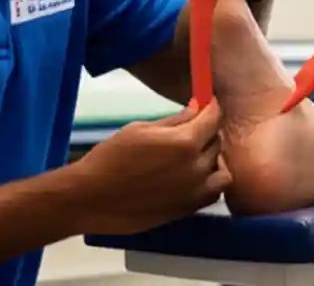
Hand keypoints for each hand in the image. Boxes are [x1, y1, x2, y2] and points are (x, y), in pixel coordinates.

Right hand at [72, 100, 231, 234]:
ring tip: (194, 156)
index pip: (213, 119)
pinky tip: (191, 177)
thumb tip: (196, 109)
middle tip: (192, 128)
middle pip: (217, 143)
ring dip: (212, 161)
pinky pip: (212, 194)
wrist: (92, 197)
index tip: (207, 104)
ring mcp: (194, 193)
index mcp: (184, 143)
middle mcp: (196, 168)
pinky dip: (208, 183)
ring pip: (221, 172)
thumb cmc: (111, 157)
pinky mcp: (187, 210)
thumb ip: (174, 121)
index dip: (211, 107)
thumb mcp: (141, 129)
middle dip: (208, 132)